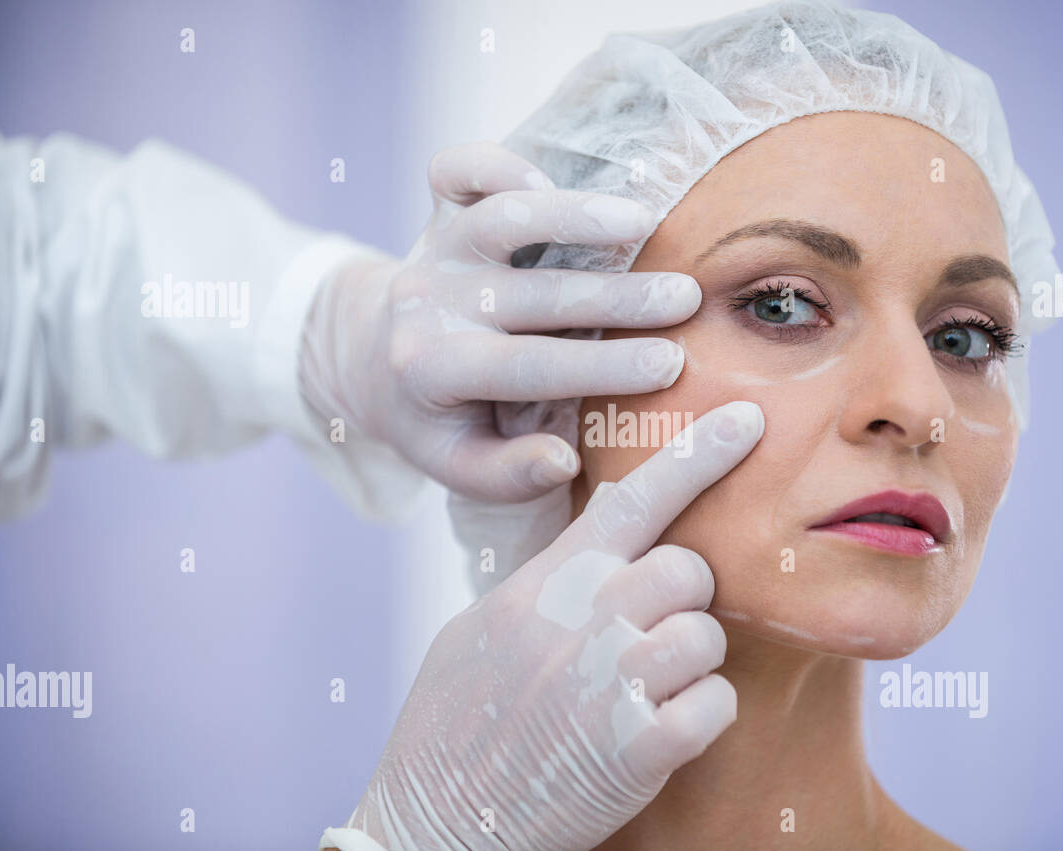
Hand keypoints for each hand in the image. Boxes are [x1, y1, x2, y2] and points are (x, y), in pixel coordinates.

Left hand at [298, 140, 700, 502]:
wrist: (377, 361)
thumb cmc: (442, 421)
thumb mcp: (462, 467)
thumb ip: (510, 474)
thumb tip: (564, 459)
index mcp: (436, 372)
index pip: (528, 368)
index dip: (600, 366)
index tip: (669, 368)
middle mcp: (433, 304)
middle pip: (533, 295)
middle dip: (616, 297)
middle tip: (685, 299)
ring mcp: (436, 249)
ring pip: (503, 220)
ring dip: (577, 217)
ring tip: (647, 222)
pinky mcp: (439, 210)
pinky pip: (457, 169)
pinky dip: (499, 164)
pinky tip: (554, 179)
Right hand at [346, 401, 764, 850]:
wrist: (433, 825)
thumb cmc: (454, 725)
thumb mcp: (482, 630)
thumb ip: (548, 582)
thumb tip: (600, 544)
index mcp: (543, 585)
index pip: (630, 500)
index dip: (696, 454)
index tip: (745, 419)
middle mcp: (580, 620)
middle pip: (686, 568)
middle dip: (680, 599)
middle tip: (644, 637)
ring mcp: (610, 682)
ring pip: (706, 633)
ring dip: (690, 662)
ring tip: (644, 692)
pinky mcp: (638, 748)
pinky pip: (715, 703)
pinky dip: (700, 717)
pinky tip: (657, 734)